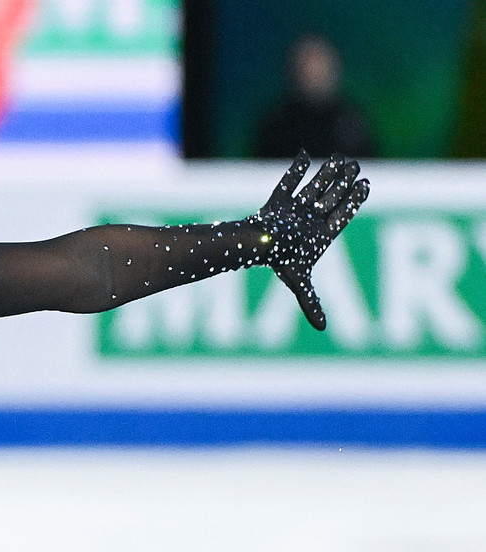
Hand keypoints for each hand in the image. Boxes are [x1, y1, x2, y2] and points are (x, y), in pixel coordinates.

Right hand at [250, 151, 369, 331]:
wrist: (251, 246)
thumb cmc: (279, 262)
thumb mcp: (299, 282)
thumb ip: (310, 301)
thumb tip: (322, 328)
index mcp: (319, 235)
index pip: (342, 215)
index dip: (355, 201)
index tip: (366, 185)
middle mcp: (306, 223)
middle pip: (331, 199)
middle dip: (344, 183)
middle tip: (356, 167)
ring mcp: (290, 213)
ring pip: (313, 189)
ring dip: (327, 174)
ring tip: (342, 160)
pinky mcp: (274, 205)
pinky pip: (286, 183)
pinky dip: (295, 170)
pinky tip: (305, 156)